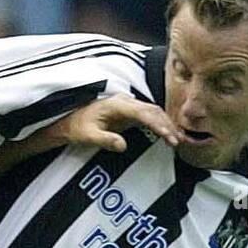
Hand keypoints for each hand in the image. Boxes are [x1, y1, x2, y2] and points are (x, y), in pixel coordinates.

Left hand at [49, 94, 180, 151]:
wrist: (71, 121)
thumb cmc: (78, 127)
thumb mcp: (88, 136)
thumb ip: (105, 140)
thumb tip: (123, 145)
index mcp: (116, 105)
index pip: (142, 112)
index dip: (156, 123)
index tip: (166, 134)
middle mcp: (125, 102)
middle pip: (152, 110)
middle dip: (166, 124)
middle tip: (176, 141)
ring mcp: (128, 106)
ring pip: (153, 112)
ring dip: (166, 124)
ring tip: (177, 140)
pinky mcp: (130, 113)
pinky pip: (149, 116)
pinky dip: (161, 124)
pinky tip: (168, 135)